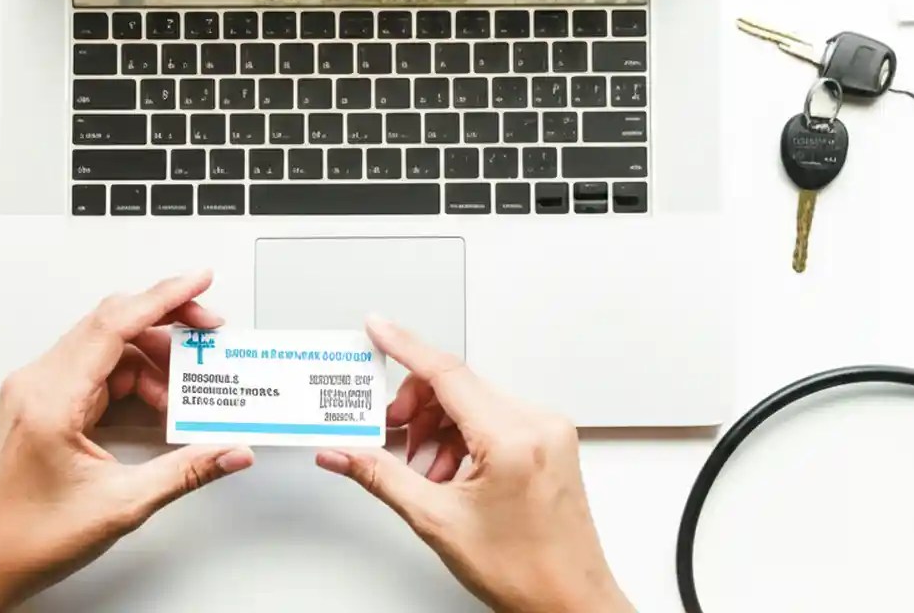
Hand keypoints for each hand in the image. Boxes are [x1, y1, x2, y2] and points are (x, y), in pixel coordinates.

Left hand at [0, 271, 253, 611]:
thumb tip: (230, 451)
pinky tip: (156, 407)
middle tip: (208, 336)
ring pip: (109, 348)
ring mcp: (39, 392)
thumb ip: (186, 471)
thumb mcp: (122, 504)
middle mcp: (38, 384)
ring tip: (183, 396)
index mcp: (50, 398)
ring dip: (153, 362)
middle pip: (113, 326)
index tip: (198, 281)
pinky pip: (98, 372)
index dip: (164, 297)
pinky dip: (133, 381)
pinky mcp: (45, 404)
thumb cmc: (29, 536)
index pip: (114, 324)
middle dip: (168, 326)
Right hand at [316, 317, 632, 612]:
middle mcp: (538, 424)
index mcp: (513, 438)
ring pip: (474, 402)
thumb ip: (383, 477)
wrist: (570, 602)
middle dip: (416, 407)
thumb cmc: (524, 571)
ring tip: (425, 472)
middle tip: (389, 437)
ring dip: (438, 426)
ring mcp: (549, 431)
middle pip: (458, 386)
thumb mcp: (438, 521)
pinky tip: (449, 472)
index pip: (448, 374)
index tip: (378, 328)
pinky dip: (463, 437)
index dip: (405, 347)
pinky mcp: (550, 441)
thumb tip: (344, 453)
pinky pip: (495, 418)